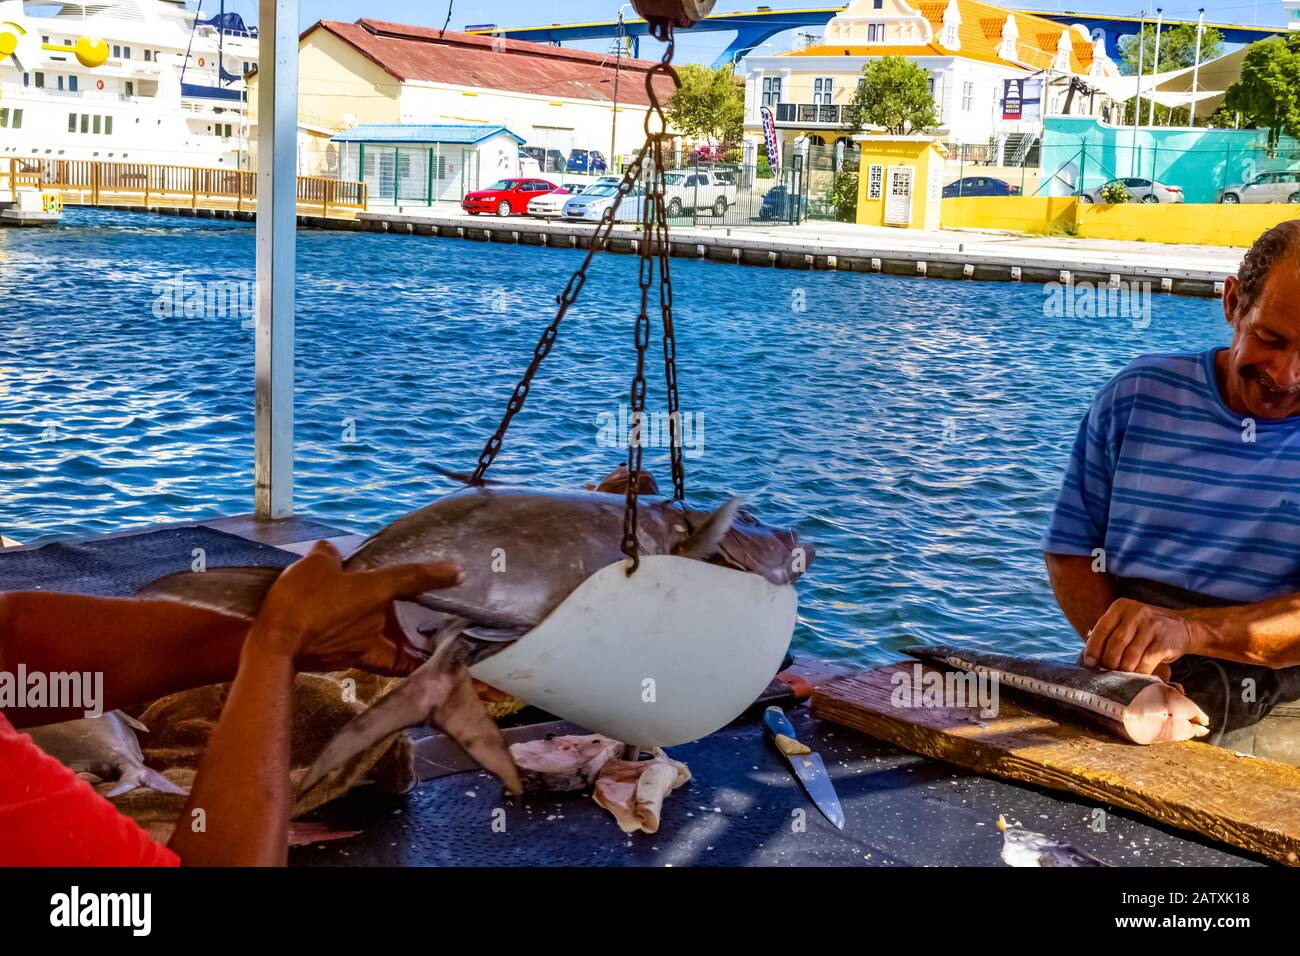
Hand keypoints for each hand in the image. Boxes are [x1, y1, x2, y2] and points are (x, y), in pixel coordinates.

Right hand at [248, 541, 462, 676]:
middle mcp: (376, 621)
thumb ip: (326, 557)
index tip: (457, 574)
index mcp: (375, 591)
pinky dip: (369, 656)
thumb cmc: (300, 600)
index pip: (412, 578)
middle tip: (423, 626)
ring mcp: (362, 646)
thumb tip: (329, 553)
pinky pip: (367, 659)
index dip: (435, 574)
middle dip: (411, 626)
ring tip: (402, 647)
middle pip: (402, 621)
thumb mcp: (313, 566)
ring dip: (398, 648)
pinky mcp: (343, 662)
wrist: (275, 645)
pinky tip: (358, 652)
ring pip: (390, 648)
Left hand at [1082, 598, 1205, 677]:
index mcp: (1121, 607)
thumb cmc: (1146, 629)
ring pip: (1130, 655)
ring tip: (1121, 677)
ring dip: (1124, 670)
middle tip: (1106, 673)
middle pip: (1115, 644)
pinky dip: (1139, 672)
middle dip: (1108, 662)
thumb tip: (1089, 655)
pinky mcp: (1164, 640)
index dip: (1093, 648)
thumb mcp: (1127, 622)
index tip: (1089, 663)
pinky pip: (1146, 662)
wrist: (1183, 626)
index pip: (1102, 629)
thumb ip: (1110, 633)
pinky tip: (1137, 676)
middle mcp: (1136, 613)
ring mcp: (1151, 626)